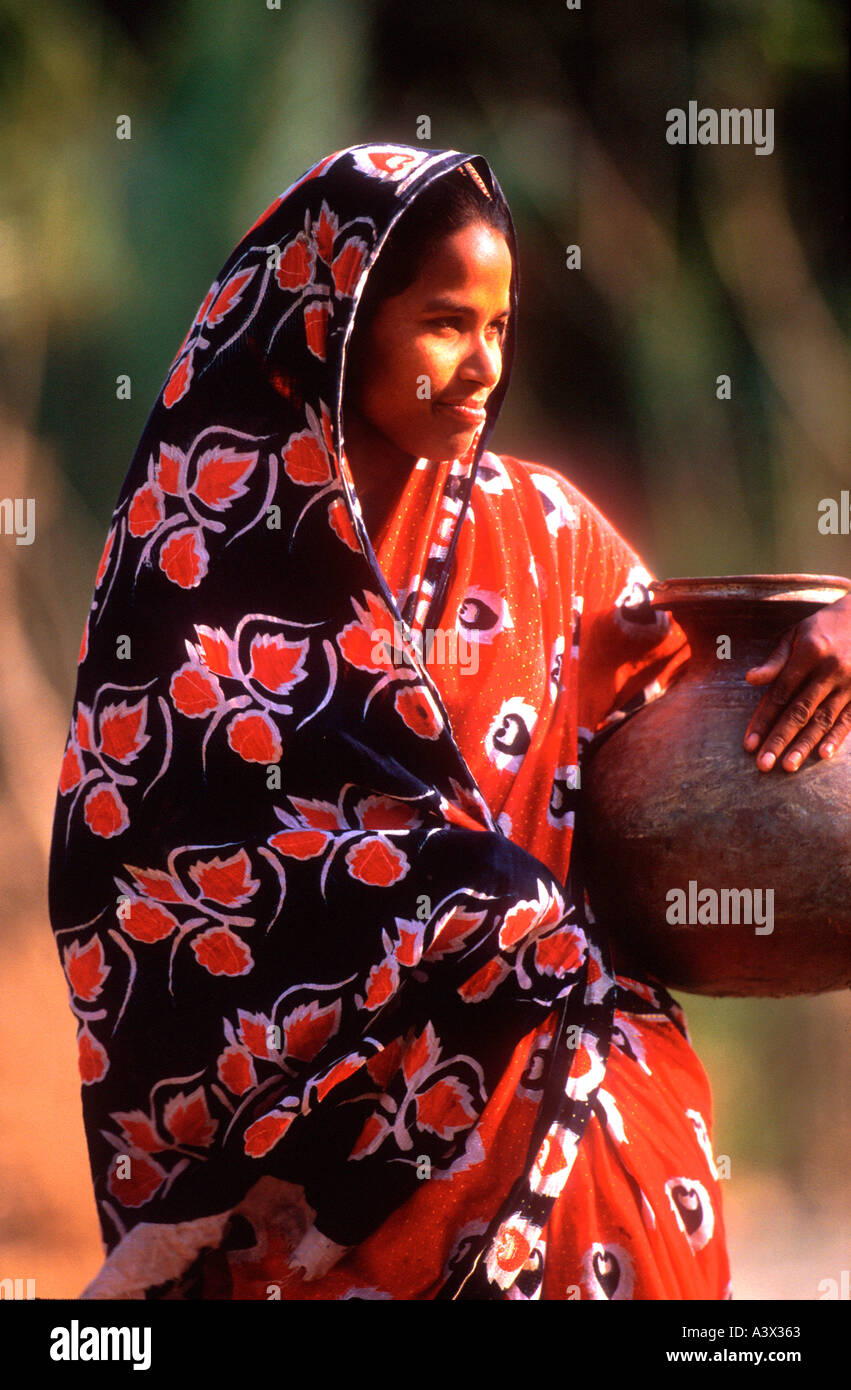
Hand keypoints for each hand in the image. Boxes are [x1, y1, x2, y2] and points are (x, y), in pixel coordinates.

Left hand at [744, 594, 850, 770]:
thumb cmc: (825, 627)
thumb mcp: (797, 634)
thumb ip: (775, 660)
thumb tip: (750, 679)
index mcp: (810, 653)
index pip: (780, 693)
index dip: (762, 720)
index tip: (749, 743)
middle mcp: (830, 670)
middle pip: (799, 711)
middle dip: (779, 739)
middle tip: (763, 764)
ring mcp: (850, 683)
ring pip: (823, 719)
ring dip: (804, 744)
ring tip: (787, 766)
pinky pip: (848, 719)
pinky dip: (836, 737)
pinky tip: (822, 755)